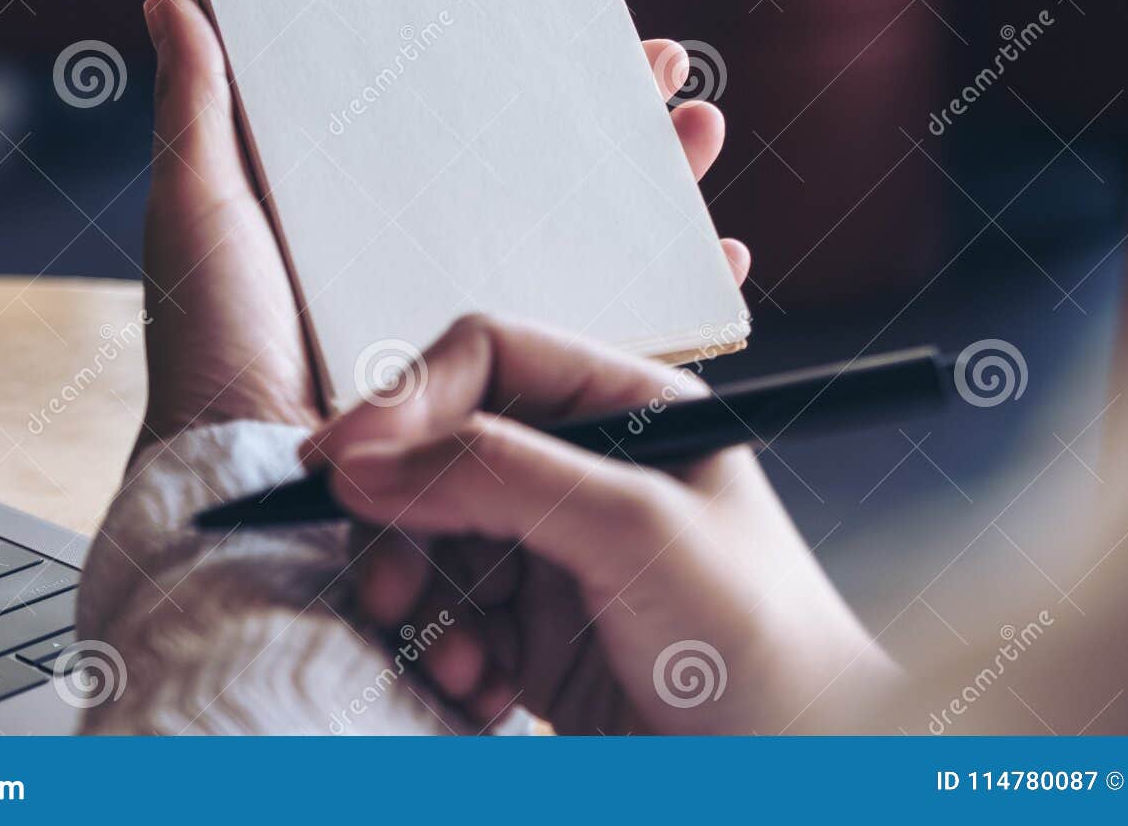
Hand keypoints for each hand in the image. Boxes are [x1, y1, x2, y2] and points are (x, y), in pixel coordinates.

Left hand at [136, 0, 750, 449]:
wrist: (260, 495)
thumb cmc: (216, 358)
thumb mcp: (203, 215)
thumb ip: (200, 113)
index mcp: (378, 219)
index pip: (476, 127)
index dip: (535, 77)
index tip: (588, 24)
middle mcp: (439, 272)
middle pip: (551, 176)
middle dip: (619, 118)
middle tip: (671, 67)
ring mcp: (488, 341)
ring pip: (597, 245)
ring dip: (662, 189)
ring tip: (703, 131)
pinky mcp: (522, 406)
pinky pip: (615, 344)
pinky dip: (679, 300)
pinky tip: (720, 257)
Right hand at [302, 315, 897, 734]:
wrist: (786, 769)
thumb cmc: (758, 638)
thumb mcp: (633, 529)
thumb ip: (500, 476)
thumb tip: (367, 459)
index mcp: (625, 406)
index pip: (487, 357)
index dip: (405, 400)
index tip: (341, 464)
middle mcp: (581, 466)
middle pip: (436, 451)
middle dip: (401, 522)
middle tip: (390, 589)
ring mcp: (551, 548)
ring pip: (426, 540)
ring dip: (421, 604)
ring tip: (461, 663)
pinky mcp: (530, 627)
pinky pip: (442, 616)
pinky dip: (442, 654)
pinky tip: (485, 693)